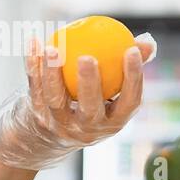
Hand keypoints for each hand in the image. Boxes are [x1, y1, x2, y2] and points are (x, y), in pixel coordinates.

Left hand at [22, 34, 156, 146]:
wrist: (47, 138)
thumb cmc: (89, 104)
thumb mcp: (110, 94)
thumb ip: (126, 68)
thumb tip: (146, 42)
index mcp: (113, 122)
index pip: (129, 101)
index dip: (133, 78)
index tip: (131, 50)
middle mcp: (88, 129)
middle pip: (90, 107)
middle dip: (89, 84)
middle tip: (87, 57)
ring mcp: (61, 126)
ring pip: (56, 99)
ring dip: (52, 73)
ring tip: (53, 48)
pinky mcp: (38, 119)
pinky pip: (35, 88)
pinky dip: (33, 66)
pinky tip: (34, 41)